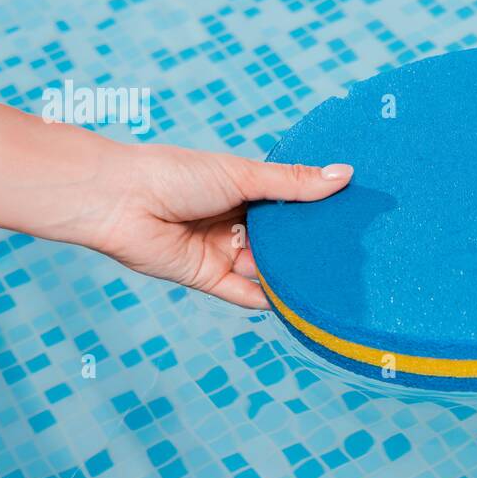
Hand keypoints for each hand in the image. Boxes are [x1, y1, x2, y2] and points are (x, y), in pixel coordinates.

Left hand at [91, 145, 351, 308]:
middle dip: (310, 248)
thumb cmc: (174, 174)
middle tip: (354, 254)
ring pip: (268, 269)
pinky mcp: (209, 279)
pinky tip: (300, 303)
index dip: (319, 211)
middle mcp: (236, 223)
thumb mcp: (243, 174)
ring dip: (293, 275)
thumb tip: (345, 174)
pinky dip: (271, 300)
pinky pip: (247, 294)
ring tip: (334, 280)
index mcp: (244, 191)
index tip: (357, 218)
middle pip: (282, 241)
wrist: (119, 200)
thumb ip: (294, 183)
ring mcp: (224, 252)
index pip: (291, 205)